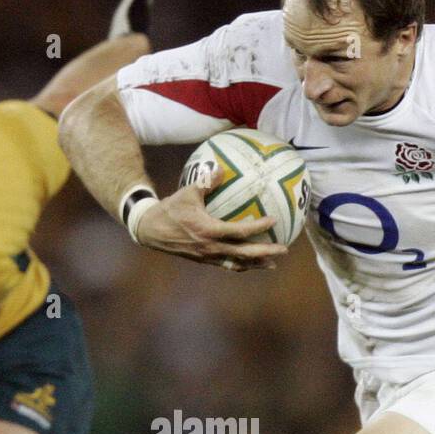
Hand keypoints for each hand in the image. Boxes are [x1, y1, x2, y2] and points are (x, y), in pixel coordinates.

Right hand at [136, 166, 288, 270]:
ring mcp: (208, 256)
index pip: (239, 231)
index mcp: (209, 230)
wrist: (151, 230)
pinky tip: (250, 263)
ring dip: (256, 264)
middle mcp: (211, 247)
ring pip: (237, 264)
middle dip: (265, 253)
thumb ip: (206, 182)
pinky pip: (227, 265)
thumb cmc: (170, 209)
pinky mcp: (204, 260)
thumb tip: (221, 168)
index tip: (273, 220)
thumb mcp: (188, 192)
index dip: (258, 227)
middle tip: (283, 249)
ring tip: (272, 263)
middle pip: (244, 254)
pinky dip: (241, 264)